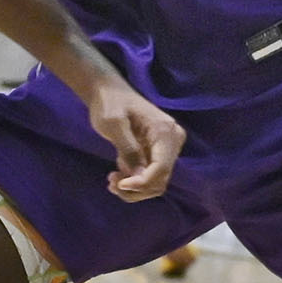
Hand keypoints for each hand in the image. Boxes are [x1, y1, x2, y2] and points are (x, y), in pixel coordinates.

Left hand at [87, 76, 183, 200]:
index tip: (119, 184)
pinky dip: (134, 182)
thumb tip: (138, 177)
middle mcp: (173, 141)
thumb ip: (128, 150)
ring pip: (156, 183)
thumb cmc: (109, 103)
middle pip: (160, 180)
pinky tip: (117, 174)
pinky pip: (150, 177)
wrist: (108, 92)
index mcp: (165, 131)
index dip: (142, 183)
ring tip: (112, 180)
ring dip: (134, 189)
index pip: (161, 168)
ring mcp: (167, 148)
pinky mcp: (158, 154)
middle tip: (111, 183)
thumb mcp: (113, 124)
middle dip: (136, 189)